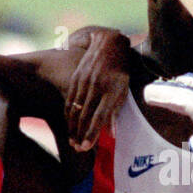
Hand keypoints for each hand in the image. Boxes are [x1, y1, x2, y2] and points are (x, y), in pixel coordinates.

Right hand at [63, 27, 130, 150]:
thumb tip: (111, 134)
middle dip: (80, 135)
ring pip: (76, 109)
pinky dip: (68, 115)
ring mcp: (85, 81)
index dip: (91, 133)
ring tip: (72, 142)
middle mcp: (97, 86)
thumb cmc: (121, 71)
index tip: (86, 147)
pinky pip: (70, 100)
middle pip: (85, 115)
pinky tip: (69, 125)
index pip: (99, 116)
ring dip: (72, 128)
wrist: (108, 43)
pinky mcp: (76, 78)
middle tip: (78, 149)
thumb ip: (116, 111)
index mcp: (112, 90)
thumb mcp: (124, 89)